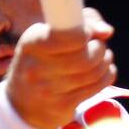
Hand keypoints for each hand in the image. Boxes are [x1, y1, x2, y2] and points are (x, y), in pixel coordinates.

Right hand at [5, 7, 116, 128]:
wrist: (22, 104)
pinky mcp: (62, 106)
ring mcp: (49, 91)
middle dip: (100, 47)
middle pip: (85, 56)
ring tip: (101, 57)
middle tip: (97, 45)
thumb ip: (79, 22)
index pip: (67, 36)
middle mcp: (37, 68)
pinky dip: (107, 74)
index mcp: (31, 43)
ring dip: (105, 60)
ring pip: (94, 72)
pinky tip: (101, 71)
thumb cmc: (41, 60)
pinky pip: (98, 86)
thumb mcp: (48, 35)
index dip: (85, 32)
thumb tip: (106, 31)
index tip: (87, 33)